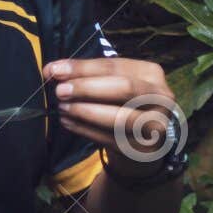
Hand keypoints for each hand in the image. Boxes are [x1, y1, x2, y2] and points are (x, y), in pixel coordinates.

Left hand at [42, 56, 181, 177]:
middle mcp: (160, 97)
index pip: (114, 66)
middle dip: (88, 88)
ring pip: (119, 117)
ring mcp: (154, 124)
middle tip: (60, 91)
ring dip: (85, 111)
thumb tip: (52, 70)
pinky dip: (85, 129)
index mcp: (151, 74)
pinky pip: (110, 137)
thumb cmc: (122, 102)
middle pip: (124, 88)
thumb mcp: (111, 82)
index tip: (54, 70)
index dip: (82, 67)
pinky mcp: (142, 146)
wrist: (142, 137)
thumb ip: (85, 75)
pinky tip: (68, 122)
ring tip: (62, 108)